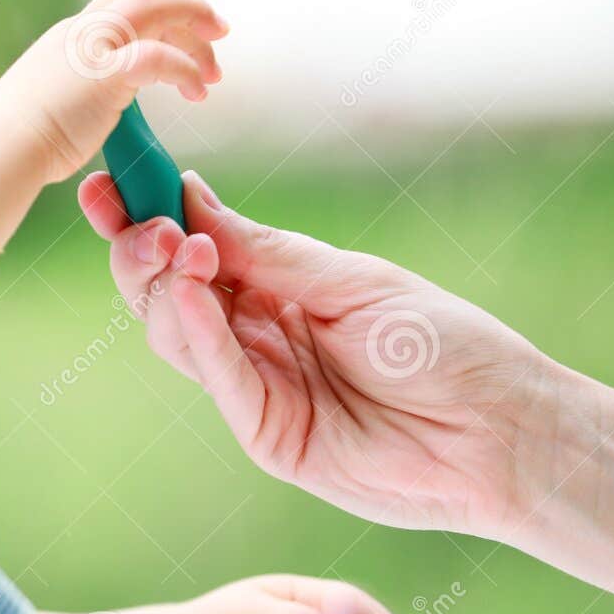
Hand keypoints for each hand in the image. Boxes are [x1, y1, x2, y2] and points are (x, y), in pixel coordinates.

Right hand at [0, 0, 225, 183]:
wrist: (1, 146)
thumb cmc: (23, 136)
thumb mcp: (55, 96)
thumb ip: (80, 84)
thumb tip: (98, 96)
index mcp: (72, 35)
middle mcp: (82, 30)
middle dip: (188, 0)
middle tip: (220, 24)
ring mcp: (91, 46)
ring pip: (156, 11)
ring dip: (194, 31)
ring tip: (215, 66)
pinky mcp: (103, 72)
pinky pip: (159, 56)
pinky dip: (185, 68)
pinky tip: (197, 89)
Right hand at [79, 169, 551, 537]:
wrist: (502, 429)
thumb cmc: (443, 344)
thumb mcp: (350, 279)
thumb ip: (264, 249)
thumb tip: (190, 193)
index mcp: (274, 289)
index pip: (190, 248)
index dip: (145, 215)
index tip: (110, 177)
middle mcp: (253, 336)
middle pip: (165, 292)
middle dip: (139, 248)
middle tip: (133, 214)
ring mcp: (256, 388)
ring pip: (176, 335)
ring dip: (165, 284)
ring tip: (172, 243)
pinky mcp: (268, 435)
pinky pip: (219, 381)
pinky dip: (201, 333)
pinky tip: (194, 290)